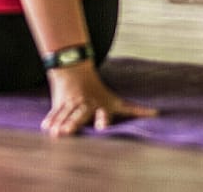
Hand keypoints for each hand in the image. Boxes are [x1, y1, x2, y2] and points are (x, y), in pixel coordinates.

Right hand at [41, 61, 156, 137]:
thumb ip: (135, 110)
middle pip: (80, 115)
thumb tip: (156, 113)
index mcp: (100, 106)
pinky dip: (51, 120)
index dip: (103, 120)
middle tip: (68, 132)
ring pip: (65, 114)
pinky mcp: (60, 103)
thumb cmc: (99, 91)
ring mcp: (72, 104)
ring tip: (56, 133)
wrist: (75, 68)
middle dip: (74, 123)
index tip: (101, 128)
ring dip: (60, 124)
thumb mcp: (117, 100)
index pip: (103, 114)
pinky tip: (46, 128)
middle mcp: (86, 105)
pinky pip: (55, 112)